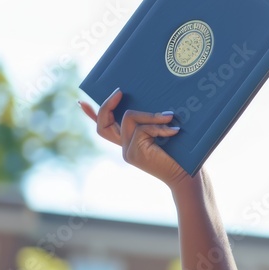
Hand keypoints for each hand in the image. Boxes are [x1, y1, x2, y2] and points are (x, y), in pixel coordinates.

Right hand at [78, 88, 192, 188]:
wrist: (187, 177)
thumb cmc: (182, 155)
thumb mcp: (164, 134)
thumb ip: (154, 122)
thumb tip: (155, 101)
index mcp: (129, 143)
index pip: (104, 129)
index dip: (91, 115)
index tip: (81, 102)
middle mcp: (125, 148)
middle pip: (104, 123)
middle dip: (108, 104)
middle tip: (119, 92)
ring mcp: (128, 151)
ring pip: (128, 119)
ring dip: (150, 115)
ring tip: (169, 118)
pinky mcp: (135, 152)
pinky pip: (143, 129)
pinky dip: (159, 127)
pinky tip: (174, 131)